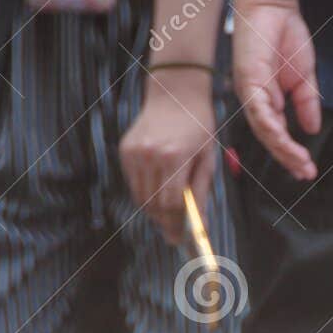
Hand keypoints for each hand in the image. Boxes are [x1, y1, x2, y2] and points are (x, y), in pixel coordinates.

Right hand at [119, 72, 218, 245]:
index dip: (177, 225)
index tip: (181, 239)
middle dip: (165, 223)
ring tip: (168, 215)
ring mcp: (135, 153)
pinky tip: (157, 192)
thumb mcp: (207, 159)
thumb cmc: (198, 126)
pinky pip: (134, 184)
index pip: (172, 204)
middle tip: (175, 234)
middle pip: (155, 205)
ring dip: (154, 211)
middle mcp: (151, 155)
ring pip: (141, 197)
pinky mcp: (125, 150)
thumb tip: (200, 226)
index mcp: (175, 157)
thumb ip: (201, 193)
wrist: (174, 92)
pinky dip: (145, 194)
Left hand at [233, 0, 319, 180]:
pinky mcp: (248, 80)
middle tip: (305, 173)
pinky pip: (258, 110)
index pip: (277, 135)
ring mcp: (250, 92)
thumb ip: (306, 103)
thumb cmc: (285, 34)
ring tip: (300, 162)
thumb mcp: (303, 77)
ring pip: (264, 130)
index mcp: (267, 101)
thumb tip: (312, 128)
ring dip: (282, 148)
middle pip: (269, 138)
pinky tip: (284, 139)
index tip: (308, 169)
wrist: (273, 3)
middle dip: (288, 158)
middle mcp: (255, 100)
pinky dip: (270, 126)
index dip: (291, 154)